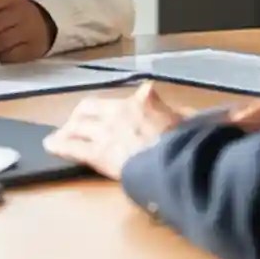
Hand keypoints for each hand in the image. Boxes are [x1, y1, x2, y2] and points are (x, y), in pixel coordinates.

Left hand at [43, 82, 182, 179]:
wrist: (178, 163)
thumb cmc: (189, 143)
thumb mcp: (195, 122)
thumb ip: (188, 114)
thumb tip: (209, 111)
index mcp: (146, 101)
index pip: (137, 95)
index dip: (131, 103)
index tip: (128, 108)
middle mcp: (121, 110)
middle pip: (92, 106)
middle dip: (83, 113)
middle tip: (78, 120)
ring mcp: (107, 131)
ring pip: (79, 125)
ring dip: (68, 128)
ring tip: (60, 134)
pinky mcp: (98, 152)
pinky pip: (73, 146)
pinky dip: (60, 145)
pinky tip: (50, 146)